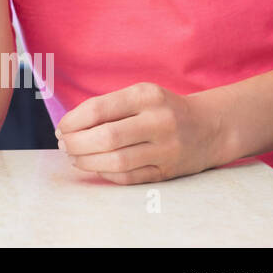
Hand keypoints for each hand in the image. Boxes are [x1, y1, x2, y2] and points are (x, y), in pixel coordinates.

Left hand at [56, 82, 228, 184]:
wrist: (210, 127)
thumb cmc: (162, 109)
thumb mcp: (140, 95)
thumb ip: (108, 107)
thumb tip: (68, 126)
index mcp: (146, 96)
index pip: (98, 109)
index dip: (72, 122)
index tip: (61, 128)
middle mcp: (159, 121)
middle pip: (105, 138)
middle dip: (76, 144)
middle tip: (64, 145)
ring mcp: (166, 149)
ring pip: (116, 161)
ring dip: (87, 161)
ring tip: (74, 157)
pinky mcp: (169, 171)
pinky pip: (129, 177)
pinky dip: (105, 174)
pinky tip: (95, 167)